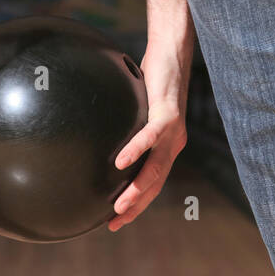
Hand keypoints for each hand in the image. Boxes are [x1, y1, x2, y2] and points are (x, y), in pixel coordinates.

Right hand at [109, 43, 188, 232]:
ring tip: (119, 207)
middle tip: (115, 223)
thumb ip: (126, 127)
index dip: (137, 204)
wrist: (172, 52)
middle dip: (136, 207)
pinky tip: (120, 163)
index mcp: (167, 147)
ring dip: (137, 190)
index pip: (152, 184)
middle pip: (155, 184)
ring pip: (156, 169)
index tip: (117, 221)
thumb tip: (100, 135)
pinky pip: (150, 137)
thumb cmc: (153, 78)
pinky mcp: (169, 114)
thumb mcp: (137, 109)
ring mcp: (174, 132)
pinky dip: (135, 151)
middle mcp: (174, 144)